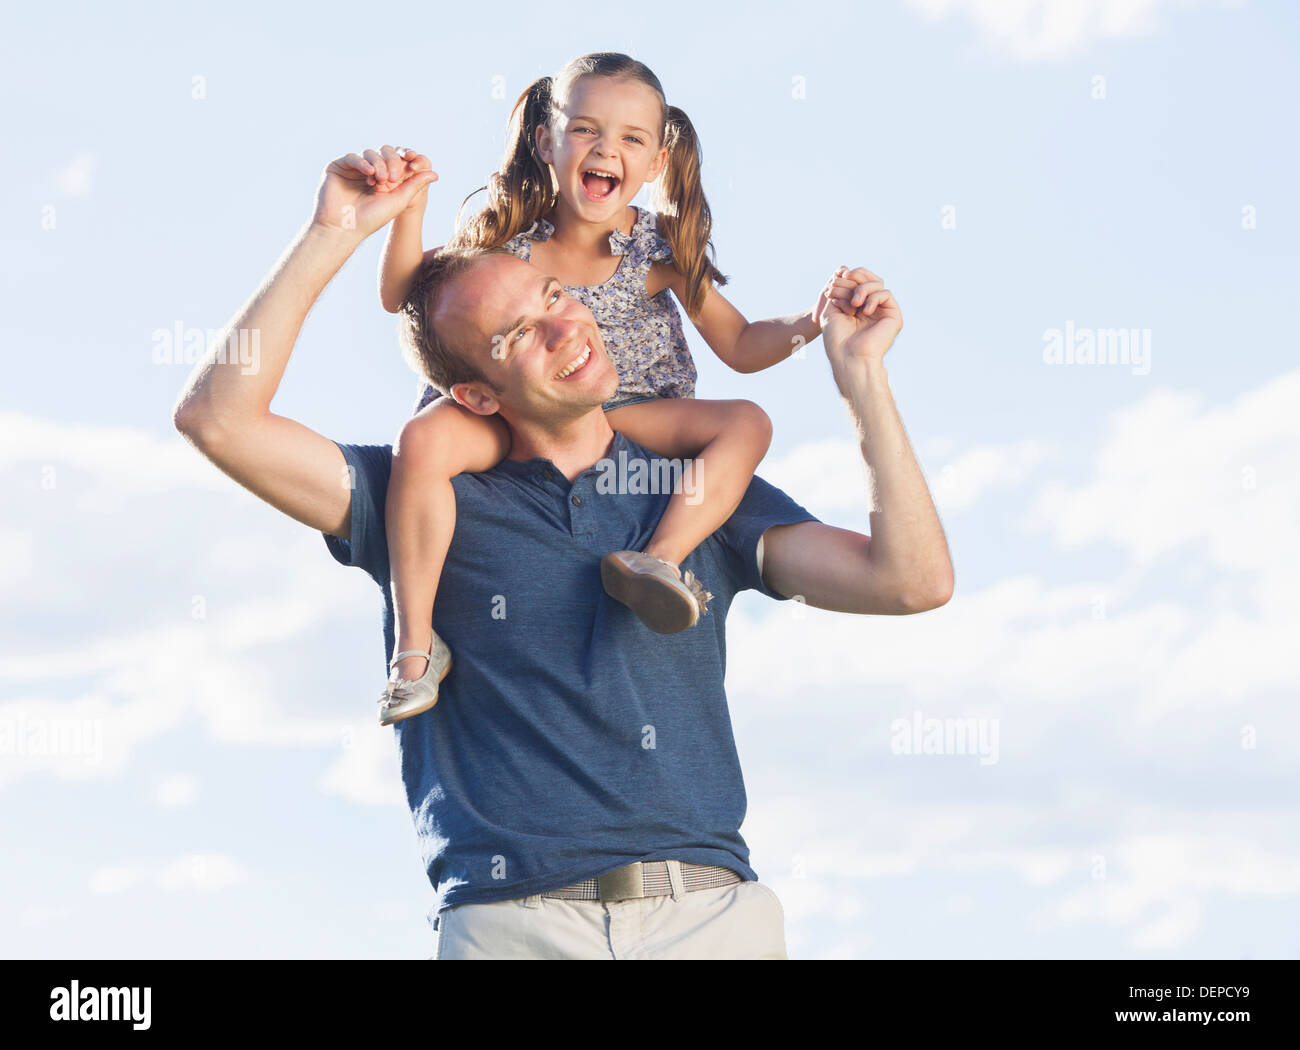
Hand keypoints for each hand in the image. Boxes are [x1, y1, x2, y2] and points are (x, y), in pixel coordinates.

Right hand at [311, 146, 437, 237]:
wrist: (344, 228)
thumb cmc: (372, 219)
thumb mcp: (398, 200)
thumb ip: (415, 185)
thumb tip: (435, 173)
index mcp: (384, 178)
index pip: (396, 160)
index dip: (405, 157)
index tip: (414, 158)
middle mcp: (369, 171)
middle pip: (385, 153)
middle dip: (392, 161)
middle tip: (393, 177)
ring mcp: (354, 168)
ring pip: (370, 153)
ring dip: (379, 164)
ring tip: (380, 180)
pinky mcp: (338, 167)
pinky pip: (353, 156)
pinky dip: (363, 162)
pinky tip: (370, 173)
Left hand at [817, 265, 902, 365]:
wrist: (848, 357)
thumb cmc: (837, 339)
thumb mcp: (832, 310)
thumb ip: (840, 290)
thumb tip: (845, 270)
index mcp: (857, 308)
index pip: (856, 283)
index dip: (846, 279)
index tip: (831, 285)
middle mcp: (871, 309)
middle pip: (869, 280)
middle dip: (856, 276)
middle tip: (845, 276)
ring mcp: (882, 312)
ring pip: (877, 284)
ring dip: (862, 288)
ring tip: (853, 303)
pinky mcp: (893, 316)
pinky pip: (886, 294)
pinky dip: (874, 297)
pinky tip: (864, 310)